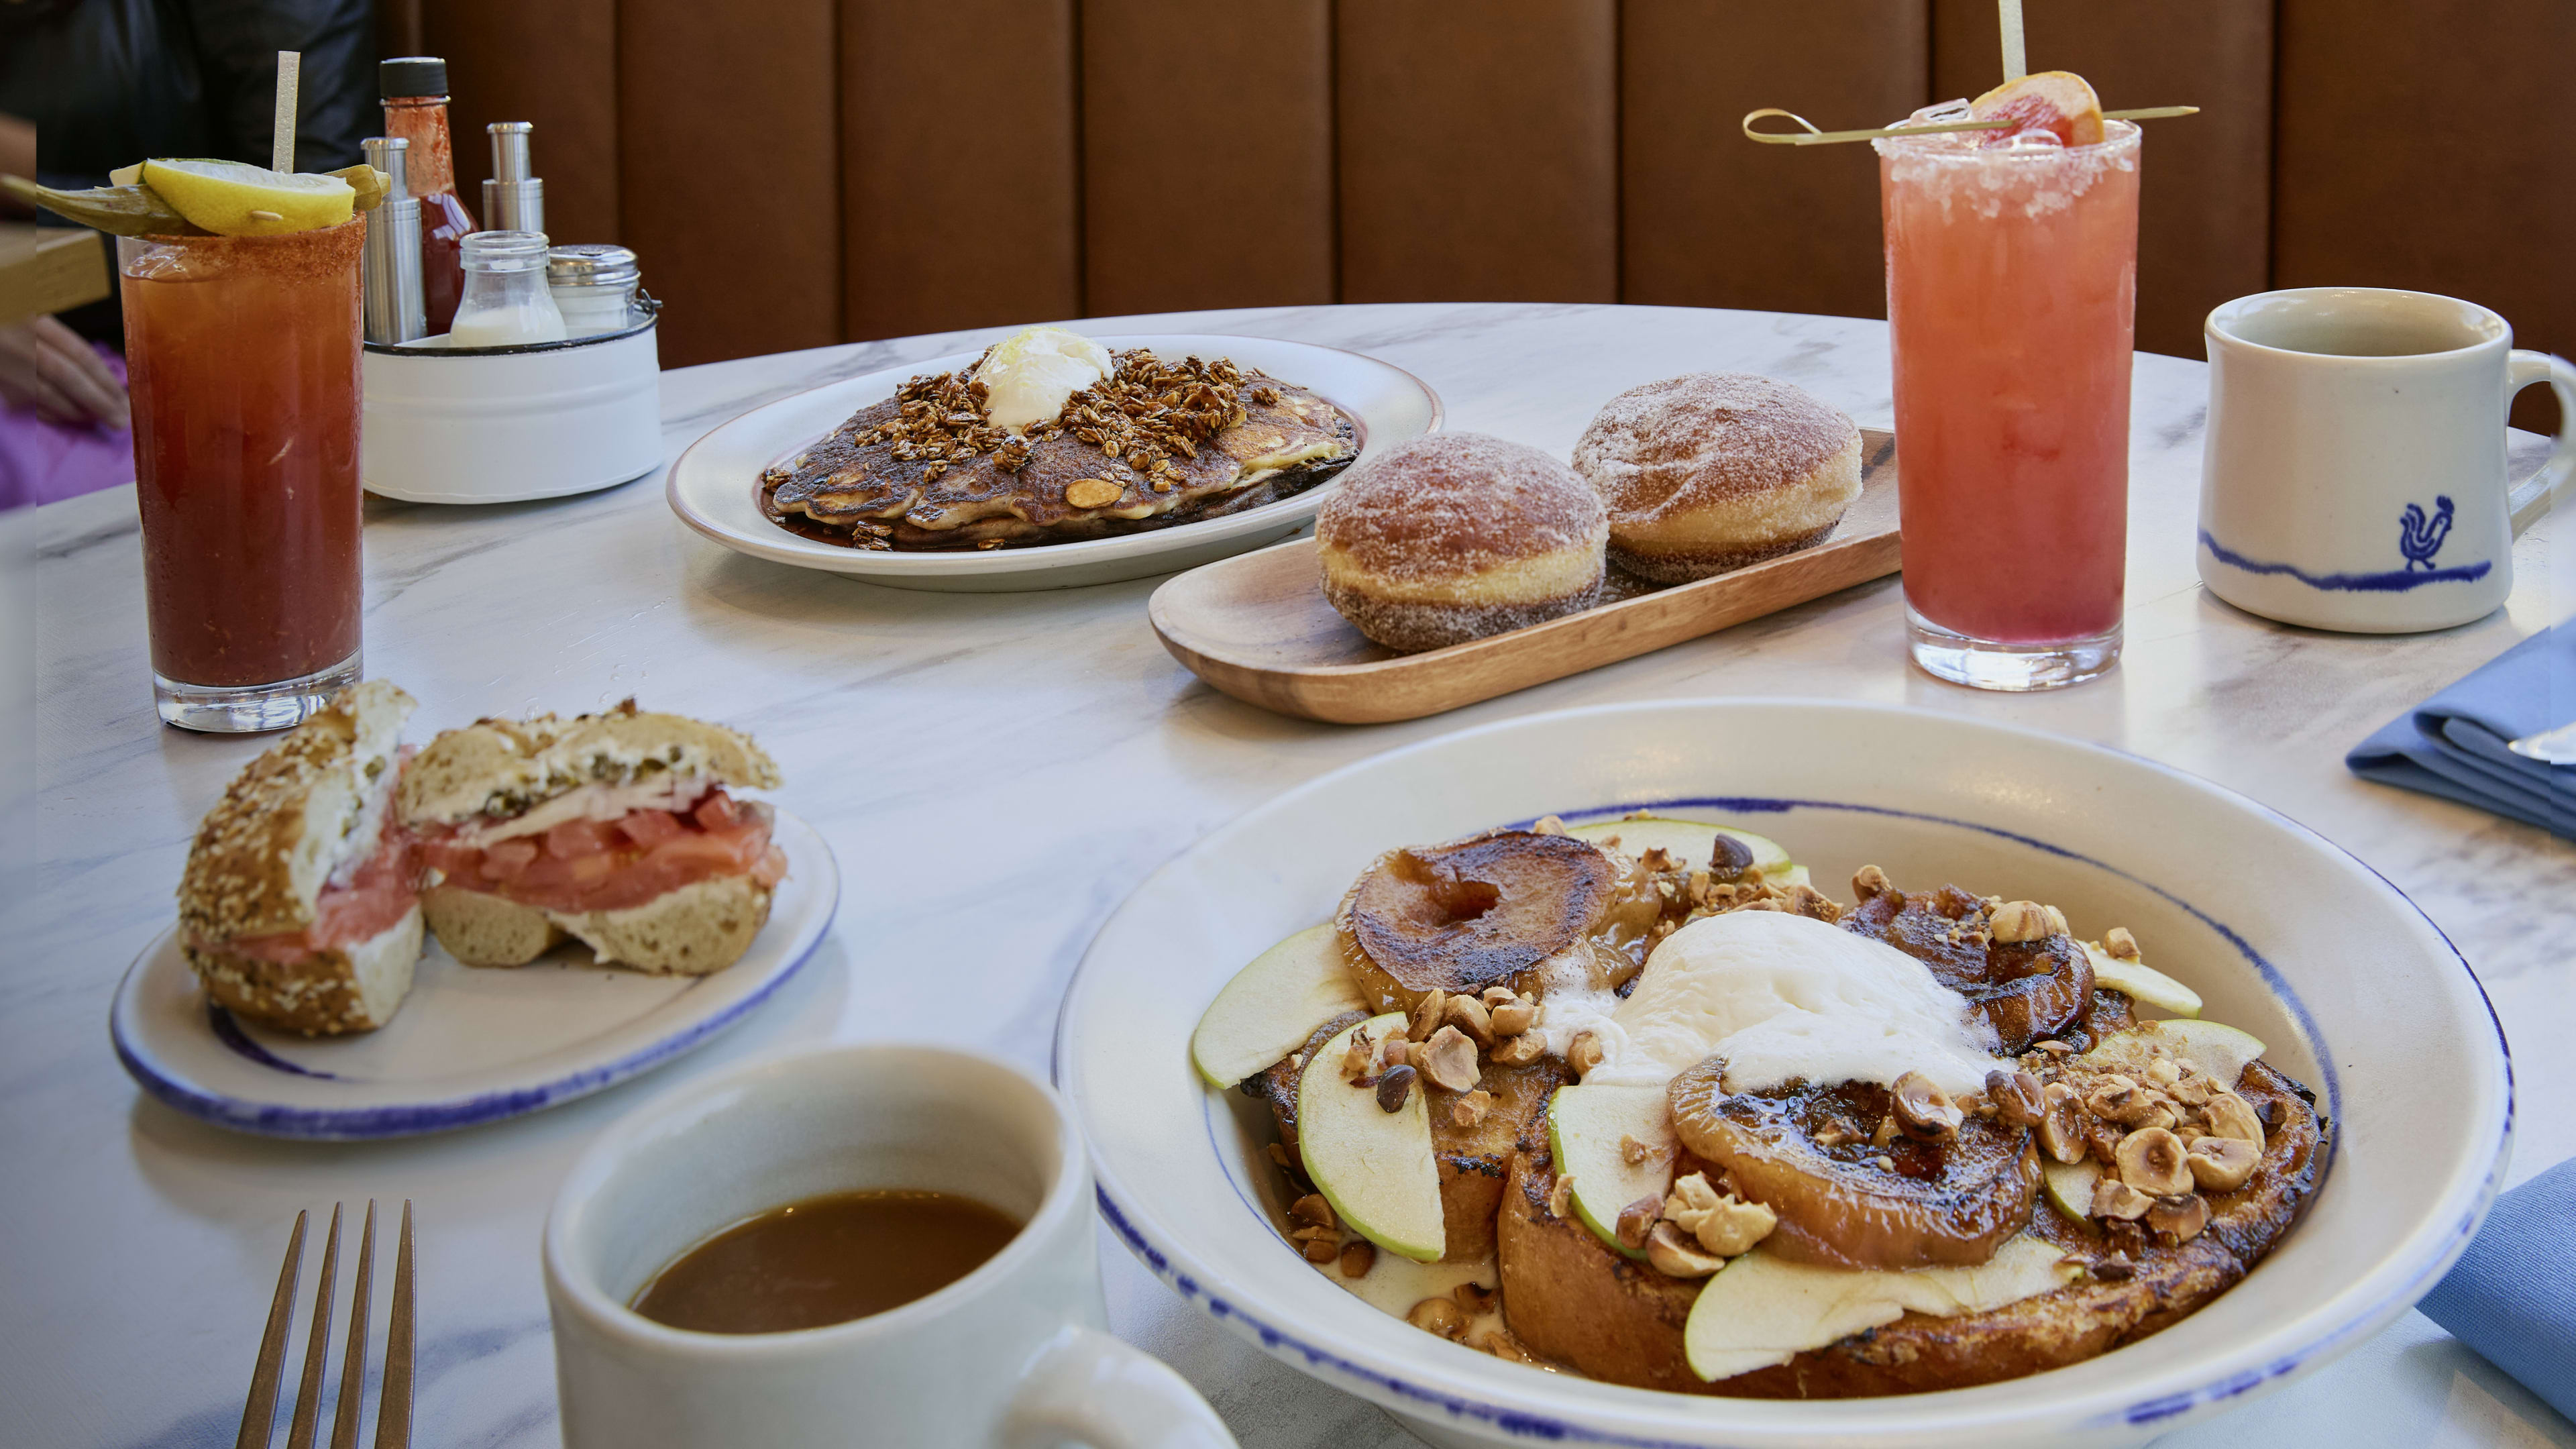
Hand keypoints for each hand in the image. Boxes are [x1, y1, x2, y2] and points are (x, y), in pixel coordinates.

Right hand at [0, 316, 128, 430]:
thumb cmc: (10, 320)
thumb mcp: (35, 319)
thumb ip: (63, 343)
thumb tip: (104, 379)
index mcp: (37, 322)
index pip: (81, 355)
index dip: (105, 380)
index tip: (125, 400)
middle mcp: (21, 342)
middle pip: (68, 376)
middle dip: (98, 402)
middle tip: (120, 421)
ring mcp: (5, 364)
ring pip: (46, 393)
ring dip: (76, 411)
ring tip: (98, 420)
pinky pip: (27, 402)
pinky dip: (51, 413)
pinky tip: (69, 418)